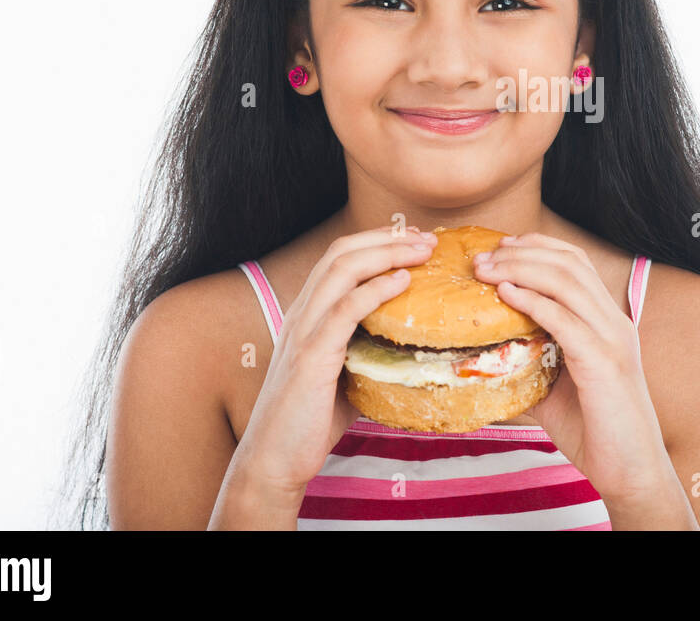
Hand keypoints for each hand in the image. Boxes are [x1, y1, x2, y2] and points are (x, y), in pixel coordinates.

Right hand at [234, 224, 436, 497]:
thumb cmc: (309, 423)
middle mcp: (301, 314)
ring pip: (342, 270)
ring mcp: (303, 332)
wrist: (274, 460)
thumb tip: (412, 353)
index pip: (338, 258)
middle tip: (426, 238)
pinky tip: (402, 281)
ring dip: (387, 253)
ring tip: (422, 250)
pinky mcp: (311, 356)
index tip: (413, 240)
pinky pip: (344, 310)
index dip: (376, 241)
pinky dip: (376, 289)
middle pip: (341, 253)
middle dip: (387, 238)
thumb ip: (367, 355)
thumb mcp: (344, 377)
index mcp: (306, 315)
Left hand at [472, 233, 673, 504]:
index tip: (500, 248)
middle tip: (482, 258)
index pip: (576, 262)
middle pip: (568, 263)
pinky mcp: (604, 363)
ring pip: (567, 282)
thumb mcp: (552, 388)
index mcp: (607, 321)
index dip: (537, 246)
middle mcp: (614, 321)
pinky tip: (506, 296)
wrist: (631, 471)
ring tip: (486, 271)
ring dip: (521, 269)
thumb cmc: (595, 431)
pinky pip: (565, 320)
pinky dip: (532, 301)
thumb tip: (478, 357)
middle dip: (521, 252)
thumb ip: (526, 364)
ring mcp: (612, 339)